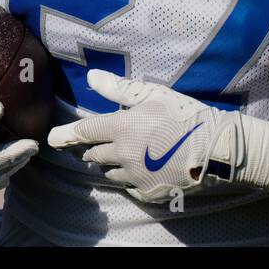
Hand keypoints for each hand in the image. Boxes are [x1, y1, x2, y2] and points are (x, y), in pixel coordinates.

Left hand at [47, 70, 268, 203]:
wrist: (217, 148)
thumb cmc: (185, 114)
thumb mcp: (152, 94)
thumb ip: (118, 89)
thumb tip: (92, 76)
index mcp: (122, 129)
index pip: (86, 133)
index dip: (66, 135)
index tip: (52, 139)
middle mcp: (123, 156)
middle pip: (93, 156)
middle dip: (87, 150)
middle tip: (86, 145)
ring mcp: (136, 177)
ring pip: (108, 173)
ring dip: (106, 164)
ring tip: (115, 155)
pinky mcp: (148, 192)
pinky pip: (128, 186)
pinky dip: (127, 177)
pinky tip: (137, 168)